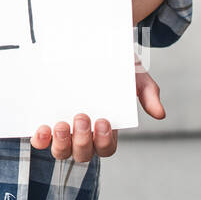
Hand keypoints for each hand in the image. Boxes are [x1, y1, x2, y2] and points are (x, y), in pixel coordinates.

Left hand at [30, 57, 165, 160]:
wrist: (92, 46)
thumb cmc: (116, 66)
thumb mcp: (134, 75)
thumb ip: (148, 93)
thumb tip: (159, 114)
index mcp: (105, 128)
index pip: (106, 148)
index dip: (104, 141)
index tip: (104, 121)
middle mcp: (83, 134)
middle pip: (83, 154)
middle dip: (83, 140)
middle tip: (82, 116)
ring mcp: (64, 129)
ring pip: (61, 152)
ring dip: (61, 143)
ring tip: (61, 124)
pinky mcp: (46, 121)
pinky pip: (41, 140)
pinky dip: (40, 139)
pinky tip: (42, 128)